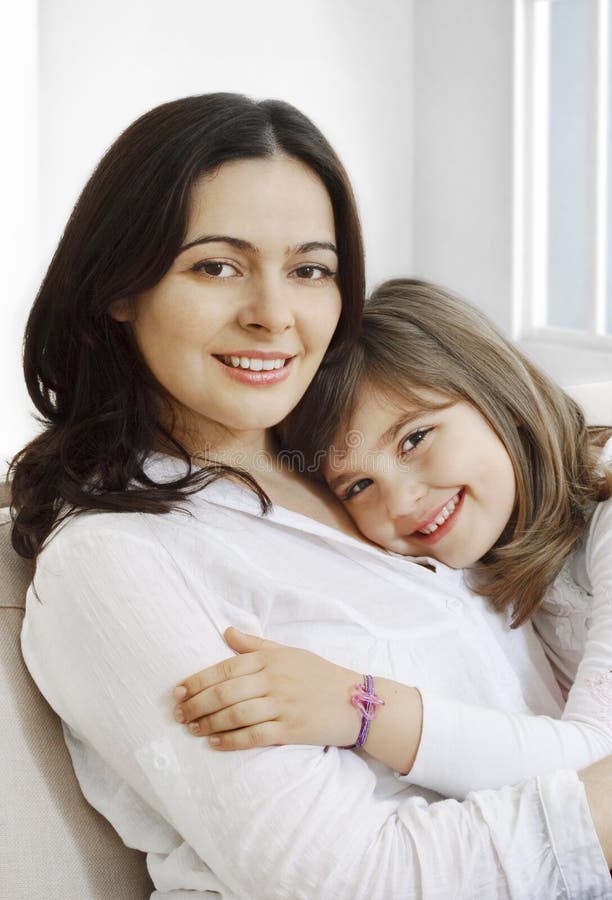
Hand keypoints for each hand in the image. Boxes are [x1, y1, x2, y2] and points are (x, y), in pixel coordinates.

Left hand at [173, 627, 363, 749]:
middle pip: (226, 692)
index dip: (198, 681)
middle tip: (179, 714)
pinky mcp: (291, 729)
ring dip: (209, 723)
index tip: (178, 692)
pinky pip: (255, 735)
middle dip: (197, 704)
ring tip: (193, 728)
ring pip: (236, 715)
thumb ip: (255, 645)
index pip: (225, 668)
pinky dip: (232, 740)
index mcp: (270, 659)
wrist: (356, 700)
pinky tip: (216, 743)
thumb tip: (227, 632)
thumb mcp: (289, 652)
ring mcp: (283, 705)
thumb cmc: (319, 674)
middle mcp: (274, 680)